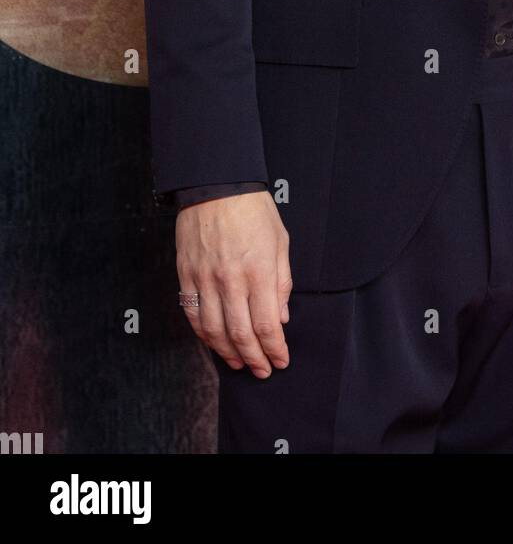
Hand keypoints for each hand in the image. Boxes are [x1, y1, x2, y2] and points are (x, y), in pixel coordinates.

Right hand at [175, 190, 291, 374]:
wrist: (216, 185)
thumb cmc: (253, 210)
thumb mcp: (280, 241)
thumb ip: (282, 282)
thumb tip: (281, 317)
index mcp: (259, 271)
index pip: (267, 324)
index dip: (274, 349)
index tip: (280, 360)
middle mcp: (231, 280)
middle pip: (241, 334)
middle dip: (255, 358)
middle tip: (263, 370)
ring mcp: (205, 279)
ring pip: (214, 331)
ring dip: (228, 353)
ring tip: (240, 362)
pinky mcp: (186, 275)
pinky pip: (192, 315)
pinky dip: (204, 335)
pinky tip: (214, 342)